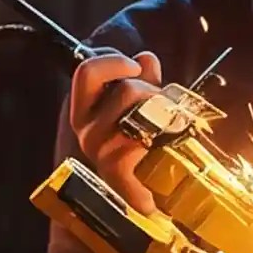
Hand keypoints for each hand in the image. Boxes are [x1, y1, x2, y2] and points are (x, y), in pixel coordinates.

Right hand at [70, 50, 163, 214]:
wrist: (147, 193)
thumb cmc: (140, 147)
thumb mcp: (138, 106)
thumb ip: (142, 79)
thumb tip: (146, 58)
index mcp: (85, 110)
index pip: (87, 72)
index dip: (113, 61)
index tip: (135, 66)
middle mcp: (86, 130)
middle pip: (127, 90)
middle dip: (152, 92)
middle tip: (162, 109)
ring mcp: (100, 151)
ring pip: (141, 114)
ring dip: (163, 117)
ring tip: (167, 133)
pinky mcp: (114, 172)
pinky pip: (135, 153)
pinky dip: (150, 163)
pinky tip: (154, 182)